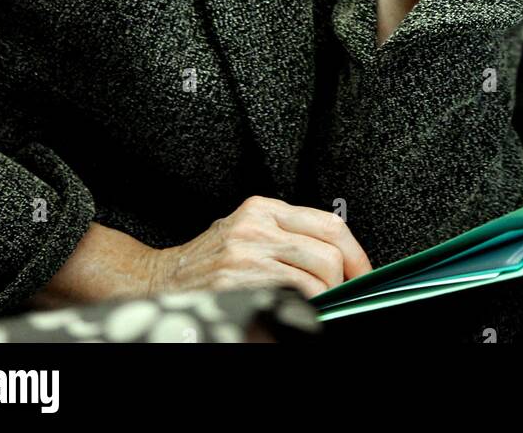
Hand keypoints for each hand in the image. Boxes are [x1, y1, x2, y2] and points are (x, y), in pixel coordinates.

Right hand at [148, 195, 371, 300]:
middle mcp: (255, 228)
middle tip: (339, 297)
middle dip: (341, 283)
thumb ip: (286, 234)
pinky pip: (288, 304)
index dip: (356, 254)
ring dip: (321, 303)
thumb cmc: (207, 259)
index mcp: (263, 209)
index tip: (364, 273)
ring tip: (309, 307)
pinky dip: (299, 314)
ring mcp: (245, 259)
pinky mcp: (236, 288)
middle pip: (328, 254)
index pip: (330, 224)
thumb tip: (339, 258)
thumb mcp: (247, 230)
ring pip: (314, 283)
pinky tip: (288, 314)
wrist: (158, 280)